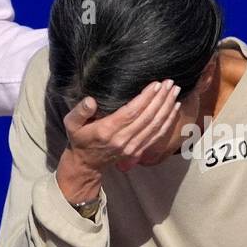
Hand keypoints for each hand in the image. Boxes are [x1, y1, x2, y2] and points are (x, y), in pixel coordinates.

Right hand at [62, 78, 181, 177]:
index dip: (146, 98)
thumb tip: (90, 100)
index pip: (132, 112)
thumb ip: (80, 111)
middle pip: (147, 117)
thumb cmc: (79, 138)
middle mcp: (123, 139)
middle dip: (161, 98)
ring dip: (167, 107)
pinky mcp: (139, 150)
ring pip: (155, 126)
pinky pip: (157, 135)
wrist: (86, 164)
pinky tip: (174, 108)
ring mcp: (133, 146)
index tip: (156, 84)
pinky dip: (168, 121)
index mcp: (107, 130)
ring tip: (174, 91)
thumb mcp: (71, 123)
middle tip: (170, 82)